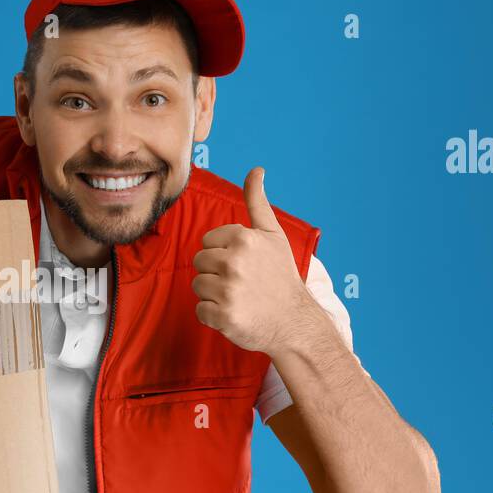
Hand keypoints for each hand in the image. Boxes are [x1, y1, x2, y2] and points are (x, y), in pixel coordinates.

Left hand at [191, 166, 310, 354]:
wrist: (295, 322)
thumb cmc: (281, 276)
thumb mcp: (273, 234)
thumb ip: (257, 202)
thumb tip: (256, 169)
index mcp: (243, 239)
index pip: (207, 242)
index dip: (223, 253)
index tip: (244, 265)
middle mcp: (234, 262)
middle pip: (199, 262)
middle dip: (216, 272)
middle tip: (242, 283)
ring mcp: (228, 291)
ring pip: (197, 285)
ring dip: (213, 294)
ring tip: (239, 298)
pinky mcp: (223, 317)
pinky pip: (200, 311)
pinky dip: (214, 316)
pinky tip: (235, 314)